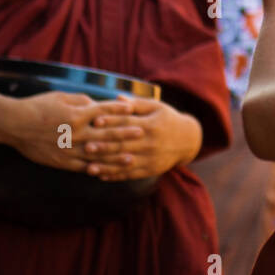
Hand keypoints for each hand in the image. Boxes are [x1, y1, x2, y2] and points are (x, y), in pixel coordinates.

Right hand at [0, 91, 146, 171]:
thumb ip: (82, 101)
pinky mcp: (62, 161)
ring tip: (132, 158)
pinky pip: (83, 167)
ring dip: (116, 156)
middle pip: (106, 134)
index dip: (121, 111)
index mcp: (77, 114)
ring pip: (98, 155)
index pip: (104, 112)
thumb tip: (98, 105)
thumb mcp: (61, 97)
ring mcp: (69, 149)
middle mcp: (76, 133)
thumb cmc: (37, 106)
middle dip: (126, 134)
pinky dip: (97, 170)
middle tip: (143, 133)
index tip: (135, 110)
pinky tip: (109, 172)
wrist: (13, 124)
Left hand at [84, 96, 203, 181]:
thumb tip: (117, 98)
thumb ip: (136, 104)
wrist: (188, 140)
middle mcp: (151, 142)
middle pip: (125, 144)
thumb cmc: (168, 119)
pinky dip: (116, 176)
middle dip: (104, 146)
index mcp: (152, 124)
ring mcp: (151, 158)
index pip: (128, 122)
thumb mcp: (157, 107)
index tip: (95, 121)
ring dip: (106, 166)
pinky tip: (102, 176)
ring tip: (89, 167)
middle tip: (86, 146)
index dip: (111, 121)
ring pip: (126, 162)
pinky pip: (131, 174)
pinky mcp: (151, 170)